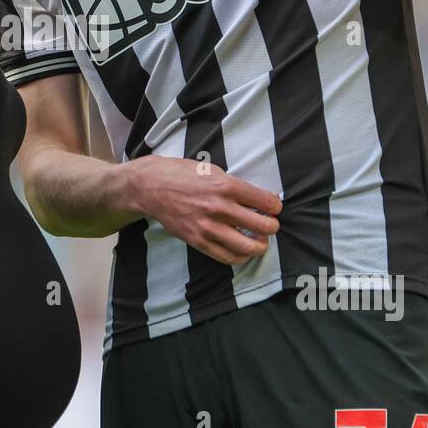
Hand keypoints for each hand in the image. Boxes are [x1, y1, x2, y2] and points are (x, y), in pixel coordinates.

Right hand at [127, 154, 281, 264]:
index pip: (267, 202)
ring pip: (249, 247)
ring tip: (260, 241)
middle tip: (269, 224)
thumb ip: (235, 185)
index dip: (275, 206)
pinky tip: (243, 250)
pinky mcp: (198, 241)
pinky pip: (228, 257)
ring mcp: (209, 228)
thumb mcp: (213, 171)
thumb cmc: (182, 175)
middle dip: (272, 226)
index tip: (273, 207)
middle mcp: (220, 208)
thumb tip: (260, 198)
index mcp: (226, 186)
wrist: (151, 187)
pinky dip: (241, 257)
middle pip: (264, 226)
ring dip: (260, 245)